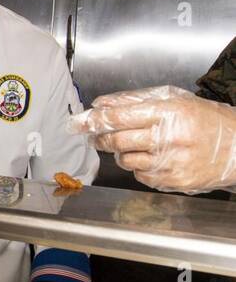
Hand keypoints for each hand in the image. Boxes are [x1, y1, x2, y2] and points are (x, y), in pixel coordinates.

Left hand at [68, 85, 235, 193]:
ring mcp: (171, 162)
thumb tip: (100, 105)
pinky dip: (138, 167)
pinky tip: (151, 158)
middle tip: (96, 137)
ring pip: (125, 160)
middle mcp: (168, 138)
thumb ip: (133, 101)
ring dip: (120, 154)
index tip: (78, 123)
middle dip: (100, 139)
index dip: (93, 121)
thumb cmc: (204, 119)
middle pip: (116, 141)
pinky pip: (140, 175)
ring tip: (131, 146)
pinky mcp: (174, 181)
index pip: (118, 117)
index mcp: (167, 113)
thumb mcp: (172, 100)